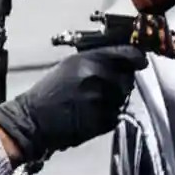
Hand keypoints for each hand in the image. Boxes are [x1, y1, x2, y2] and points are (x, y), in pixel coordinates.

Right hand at [0, 45, 148, 161]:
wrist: (33, 120)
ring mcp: (101, 100)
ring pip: (122, 98)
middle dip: (121, 83)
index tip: (141, 61)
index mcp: (88, 60)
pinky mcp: (101, 121)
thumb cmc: (49, 92)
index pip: (125, 53)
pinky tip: (91, 114)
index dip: (137, 57)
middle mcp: (97, 77)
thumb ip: (96, 61)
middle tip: (105, 88)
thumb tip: (122, 60)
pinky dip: (109, 116)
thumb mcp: (69, 66)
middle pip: (127, 78)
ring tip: (93, 102)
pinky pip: (116, 116)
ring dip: (114, 100)